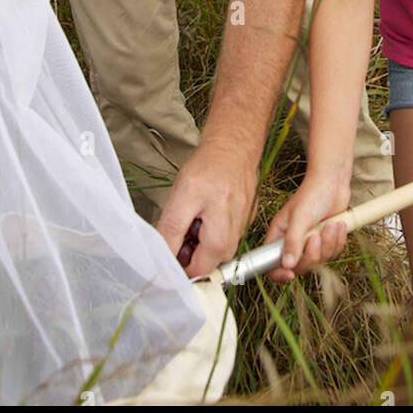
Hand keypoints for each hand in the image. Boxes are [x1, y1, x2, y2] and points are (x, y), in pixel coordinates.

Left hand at [155, 140, 257, 279]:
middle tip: (184, 232)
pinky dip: (218, 233)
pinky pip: (231, 238)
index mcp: (218, 226)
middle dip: (194, 254)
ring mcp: (245, 224)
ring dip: (206, 244)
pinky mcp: (249, 220)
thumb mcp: (179, 196)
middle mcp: (234, 228)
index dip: (179, 266)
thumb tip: (163, 257)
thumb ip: (170, 230)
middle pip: (211, 262)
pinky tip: (212, 213)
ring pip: (222, 252)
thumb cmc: (206, 166)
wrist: (233, 145)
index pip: (197, 267)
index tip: (169, 256)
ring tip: (198, 220)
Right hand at [262, 173, 350, 283]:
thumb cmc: (313, 194)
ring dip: (329, 243)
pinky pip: (333, 254)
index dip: (278, 273)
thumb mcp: (300, 216)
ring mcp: (310, 243)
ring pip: (319, 261)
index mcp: (279, 235)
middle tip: (317, 236)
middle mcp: (293, 242)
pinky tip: (339, 225)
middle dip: (312, 254)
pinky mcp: (326, 242)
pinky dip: (338, 241)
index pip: (271, 263)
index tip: (290, 274)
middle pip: (299, 266)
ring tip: (331, 225)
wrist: (334, 183)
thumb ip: (293, 241)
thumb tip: (287, 265)